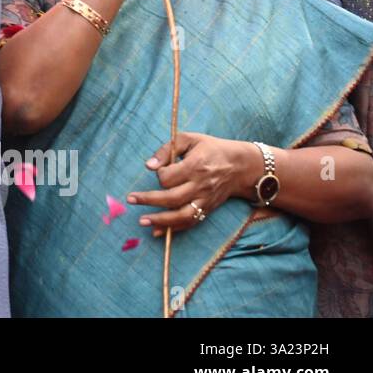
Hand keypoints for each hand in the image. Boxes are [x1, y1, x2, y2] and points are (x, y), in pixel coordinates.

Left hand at [127, 132, 261, 234]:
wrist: (241, 165)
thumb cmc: (211, 148)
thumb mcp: (189, 139)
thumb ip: (166, 149)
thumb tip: (149, 166)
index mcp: (195, 166)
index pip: (169, 177)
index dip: (160, 174)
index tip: (160, 169)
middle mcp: (201, 186)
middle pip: (172, 198)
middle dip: (149, 200)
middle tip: (130, 199)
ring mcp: (205, 200)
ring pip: (182, 215)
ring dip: (160, 221)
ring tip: (142, 221)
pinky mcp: (208, 209)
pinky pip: (191, 222)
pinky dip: (174, 229)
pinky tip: (158, 232)